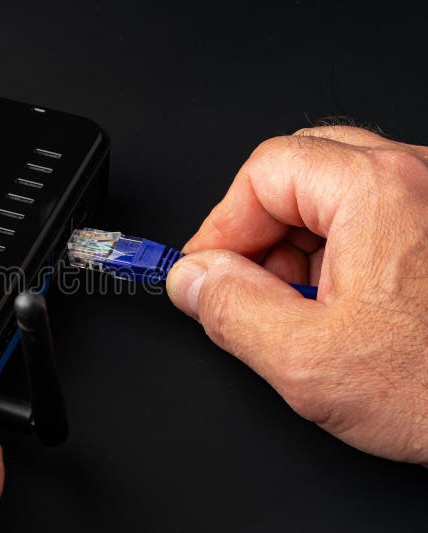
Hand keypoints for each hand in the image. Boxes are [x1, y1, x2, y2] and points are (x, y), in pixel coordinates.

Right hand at [166, 126, 427, 464]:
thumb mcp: (309, 361)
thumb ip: (230, 309)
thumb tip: (193, 278)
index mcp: (379, 191)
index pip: (262, 172)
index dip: (222, 226)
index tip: (206, 271)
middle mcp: (417, 178)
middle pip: (298, 174)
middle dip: (261, 235)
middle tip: (250, 289)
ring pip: (332, 196)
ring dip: (300, 250)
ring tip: (309, 312)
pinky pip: (370, 217)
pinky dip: (340, 256)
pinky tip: (347, 309)